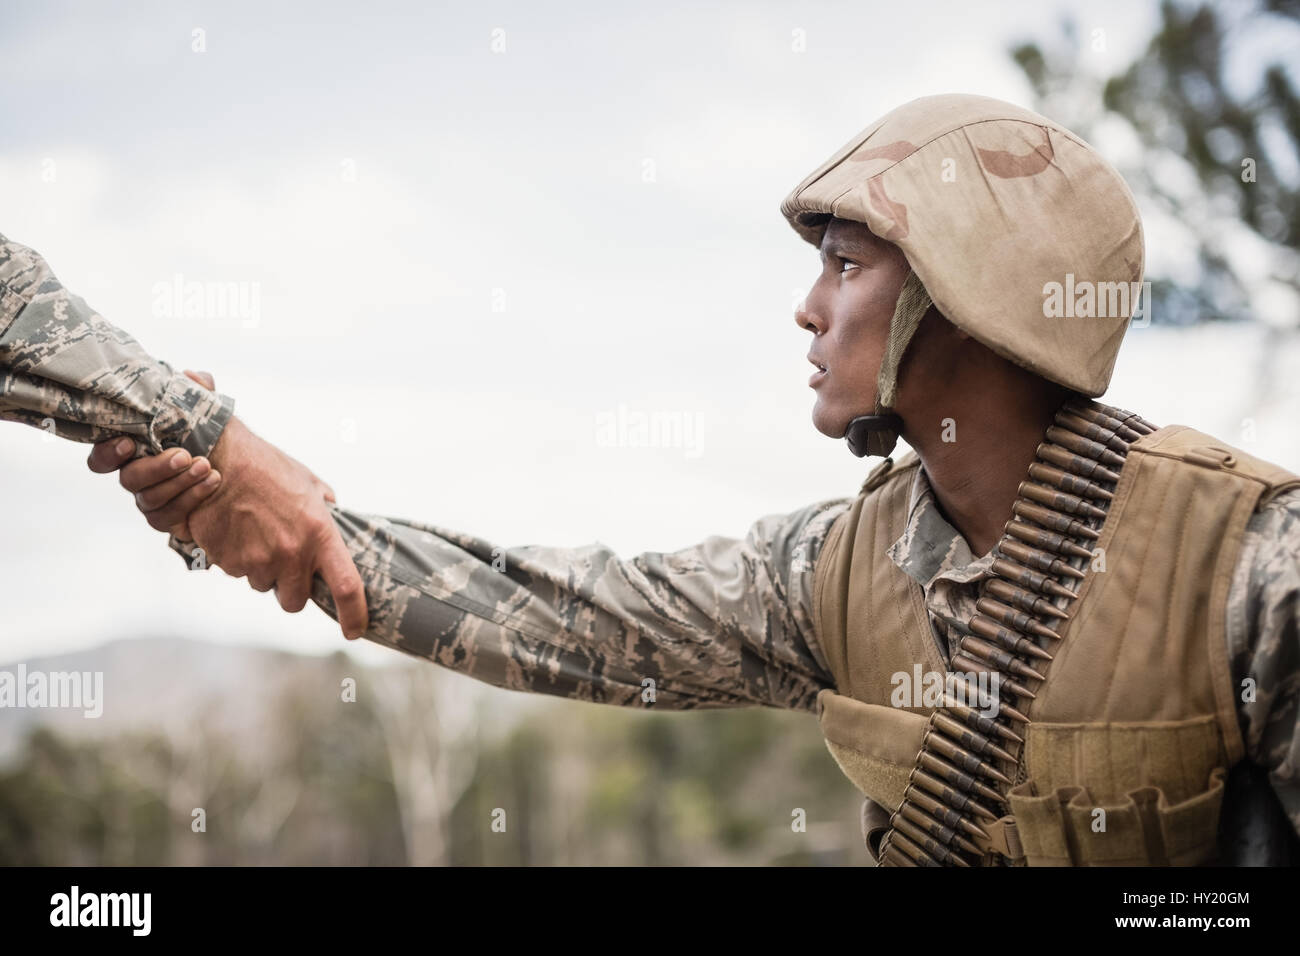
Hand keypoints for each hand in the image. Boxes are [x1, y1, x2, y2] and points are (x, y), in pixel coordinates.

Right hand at [87, 370, 225, 539]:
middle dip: (156, 467)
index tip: (130, 443)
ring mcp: (150, 500)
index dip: (108, 453)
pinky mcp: (168, 519)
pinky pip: (167, 516)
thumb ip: (196, 394)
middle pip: (129, 478)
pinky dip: (192, 497)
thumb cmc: (213, 440)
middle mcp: (137, 476)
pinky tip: (213, 481)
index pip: (104, 457)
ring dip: (180, 481)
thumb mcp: (206, 414)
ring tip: (206, 466)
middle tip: (183, 455)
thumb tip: (192, 376)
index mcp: (136, 450)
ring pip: (150, 498)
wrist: (242, 474)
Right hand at [87, 371, 365, 639]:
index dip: (354, 615)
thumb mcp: (310, 484)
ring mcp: (257, 560)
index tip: (354, 631)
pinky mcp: (227, 561)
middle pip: (294, 601)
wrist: (218, 455)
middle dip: (290, 589)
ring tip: (256, 532)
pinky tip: (236, 529)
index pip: (347, 588)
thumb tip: (337, 522)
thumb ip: (327, 510)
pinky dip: (237, 558)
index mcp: (321, 534)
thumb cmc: (268, 467)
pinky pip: (236, 572)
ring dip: (262, 569)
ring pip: (262, 585)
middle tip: (284, 561)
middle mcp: (292, 553)